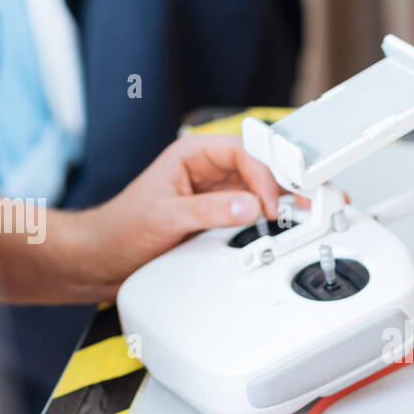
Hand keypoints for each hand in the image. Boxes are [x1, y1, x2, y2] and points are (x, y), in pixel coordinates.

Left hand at [74, 134, 286, 298]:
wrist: (103, 260)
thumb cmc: (121, 229)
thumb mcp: (166, 217)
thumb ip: (209, 211)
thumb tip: (249, 206)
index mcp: (192, 155)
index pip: (242, 153)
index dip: (263, 176)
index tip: (270, 204)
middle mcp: (208, 171)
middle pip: (259, 167)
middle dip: (285, 182)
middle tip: (310, 199)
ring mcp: (216, 194)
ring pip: (261, 189)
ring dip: (283, 199)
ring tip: (307, 210)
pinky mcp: (219, 217)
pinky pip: (253, 212)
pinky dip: (272, 217)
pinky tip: (286, 223)